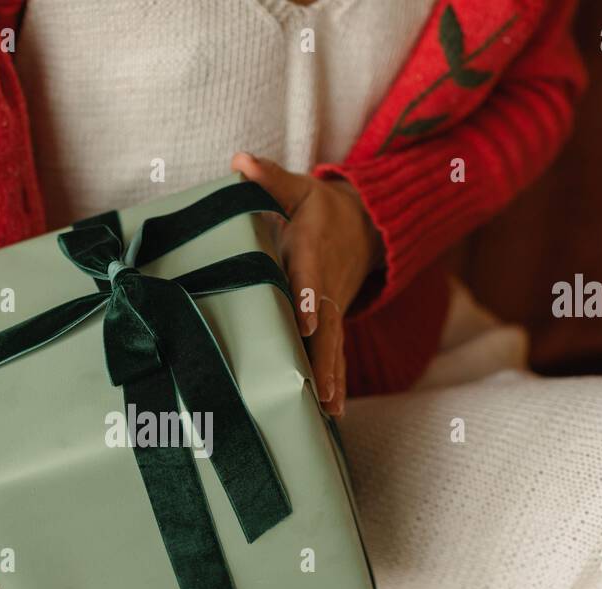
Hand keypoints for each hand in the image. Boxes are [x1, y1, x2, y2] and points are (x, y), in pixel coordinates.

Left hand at [230, 153, 384, 417]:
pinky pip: (333, 355)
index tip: (307, 323)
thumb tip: (239, 161)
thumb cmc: (318, 209)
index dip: (308, 299)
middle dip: (325, 358)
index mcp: (313, 253)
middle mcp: (325, 287)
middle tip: (322, 389)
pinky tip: (331, 414)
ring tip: (329, 410)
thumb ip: (268, 179)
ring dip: (331, 379)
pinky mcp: (332, 325)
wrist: (362, 227)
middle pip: (326, 326)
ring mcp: (332, 309)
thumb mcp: (297, 188)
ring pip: (333, 347)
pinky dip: (334, 382)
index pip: (310, 278)